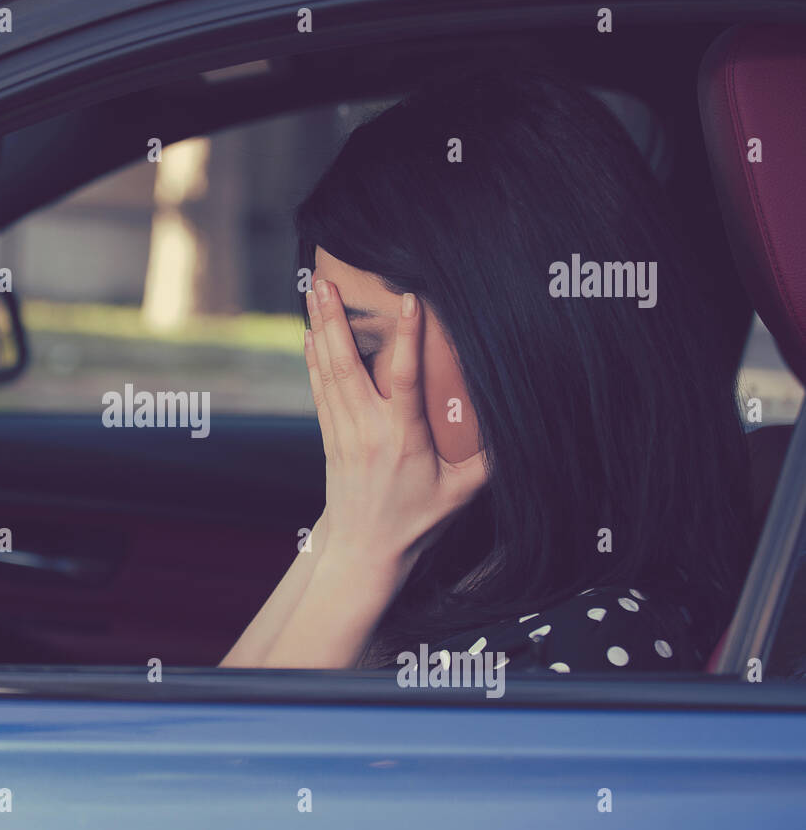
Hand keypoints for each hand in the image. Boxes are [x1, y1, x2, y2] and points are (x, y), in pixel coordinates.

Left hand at [304, 279, 486, 583]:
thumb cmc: (418, 521)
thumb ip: (489, 459)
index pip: (404, 380)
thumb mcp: (462, 494)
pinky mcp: (330, 436)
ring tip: (314, 290)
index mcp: (403, 440)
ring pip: (328, 372)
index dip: (407, 339)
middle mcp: (367, 430)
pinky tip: (309, 332)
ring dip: (319, 328)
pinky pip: (319, 389)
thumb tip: (519, 423)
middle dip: (335, 319)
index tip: (409, 301)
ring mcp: (343, 432)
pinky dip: (313, 358)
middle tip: (325, 280)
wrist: (365, 549)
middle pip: (346, 366)